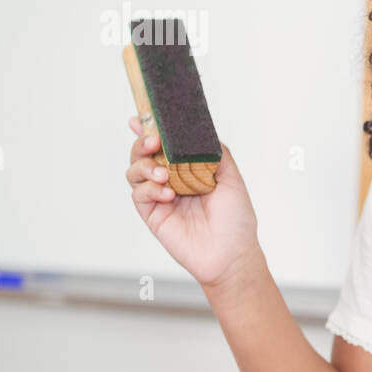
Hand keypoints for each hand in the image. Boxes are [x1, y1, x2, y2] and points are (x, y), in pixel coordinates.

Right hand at [124, 115, 261, 287]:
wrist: (231, 253)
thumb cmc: (236, 219)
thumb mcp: (232, 179)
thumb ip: (216, 153)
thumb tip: (200, 132)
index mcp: (189, 168)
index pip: (165, 144)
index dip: (151, 130)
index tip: (142, 118)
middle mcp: (172, 179)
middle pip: (144, 153)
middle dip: (143, 143)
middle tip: (153, 142)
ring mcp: (160, 196)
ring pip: (135, 171)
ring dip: (145, 166)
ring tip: (164, 174)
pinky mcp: (152, 214)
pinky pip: (139, 195)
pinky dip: (149, 189)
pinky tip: (167, 194)